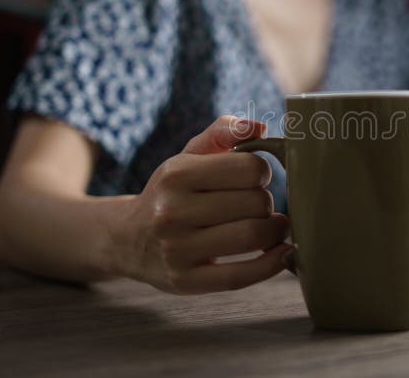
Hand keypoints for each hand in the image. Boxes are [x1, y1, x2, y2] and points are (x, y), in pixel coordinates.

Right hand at [109, 116, 291, 293]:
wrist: (126, 239)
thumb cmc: (171, 193)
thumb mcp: (188, 156)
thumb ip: (222, 132)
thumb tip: (258, 127)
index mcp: (176, 174)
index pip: (250, 168)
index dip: (262, 172)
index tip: (256, 179)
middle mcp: (172, 212)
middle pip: (256, 203)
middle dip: (267, 203)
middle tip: (261, 206)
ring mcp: (177, 250)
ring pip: (252, 236)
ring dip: (275, 231)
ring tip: (274, 227)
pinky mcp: (186, 281)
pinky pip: (242, 276)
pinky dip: (272, 264)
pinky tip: (282, 253)